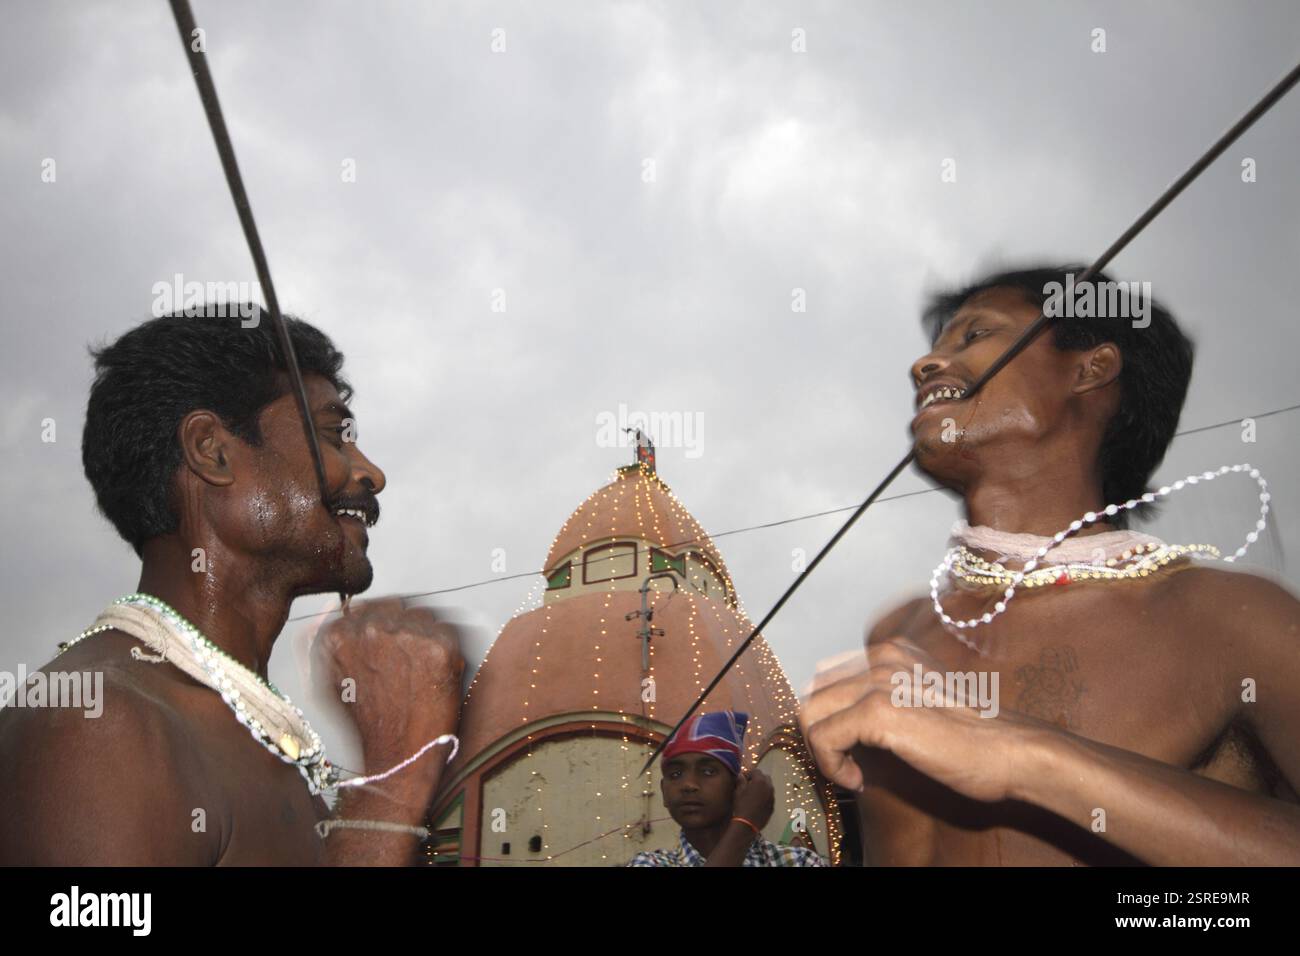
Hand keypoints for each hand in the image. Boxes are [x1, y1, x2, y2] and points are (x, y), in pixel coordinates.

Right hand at [313, 597, 463, 770]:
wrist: (399, 755)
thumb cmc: (366, 724)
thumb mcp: (325, 684)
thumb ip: (319, 643)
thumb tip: (325, 610)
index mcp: (338, 635)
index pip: (367, 608)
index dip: (381, 629)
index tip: (387, 648)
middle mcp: (370, 629)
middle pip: (396, 607)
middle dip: (401, 630)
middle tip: (405, 662)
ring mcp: (407, 635)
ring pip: (422, 615)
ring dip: (423, 636)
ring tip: (418, 671)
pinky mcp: (439, 645)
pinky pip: (447, 629)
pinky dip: (445, 649)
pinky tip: (434, 673)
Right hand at [732, 768, 774, 829]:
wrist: (747, 824)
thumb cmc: (741, 805)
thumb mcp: (738, 791)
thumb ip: (740, 781)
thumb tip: (740, 775)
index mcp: (760, 781)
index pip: (756, 771)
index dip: (749, 774)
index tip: (743, 779)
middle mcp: (769, 787)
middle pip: (765, 778)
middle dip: (758, 779)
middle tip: (749, 784)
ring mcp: (772, 797)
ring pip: (769, 788)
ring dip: (762, 788)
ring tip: (753, 794)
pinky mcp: (773, 806)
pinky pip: (770, 797)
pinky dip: (765, 797)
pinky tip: (757, 803)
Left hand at [799, 636, 1056, 802]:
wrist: (1011, 751)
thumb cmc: (974, 738)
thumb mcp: (920, 703)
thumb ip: (883, 700)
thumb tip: (839, 726)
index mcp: (890, 652)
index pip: (827, 677)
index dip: (827, 716)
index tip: (847, 748)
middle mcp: (880, 657)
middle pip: (813, 693)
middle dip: (819, 733)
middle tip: (843, 763)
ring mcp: (878, 680)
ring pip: (810, 713)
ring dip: (823, 751)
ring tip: (851, 772)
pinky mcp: (878, 711)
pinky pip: (823, 738)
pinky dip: (831, 765)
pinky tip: (857, 778)